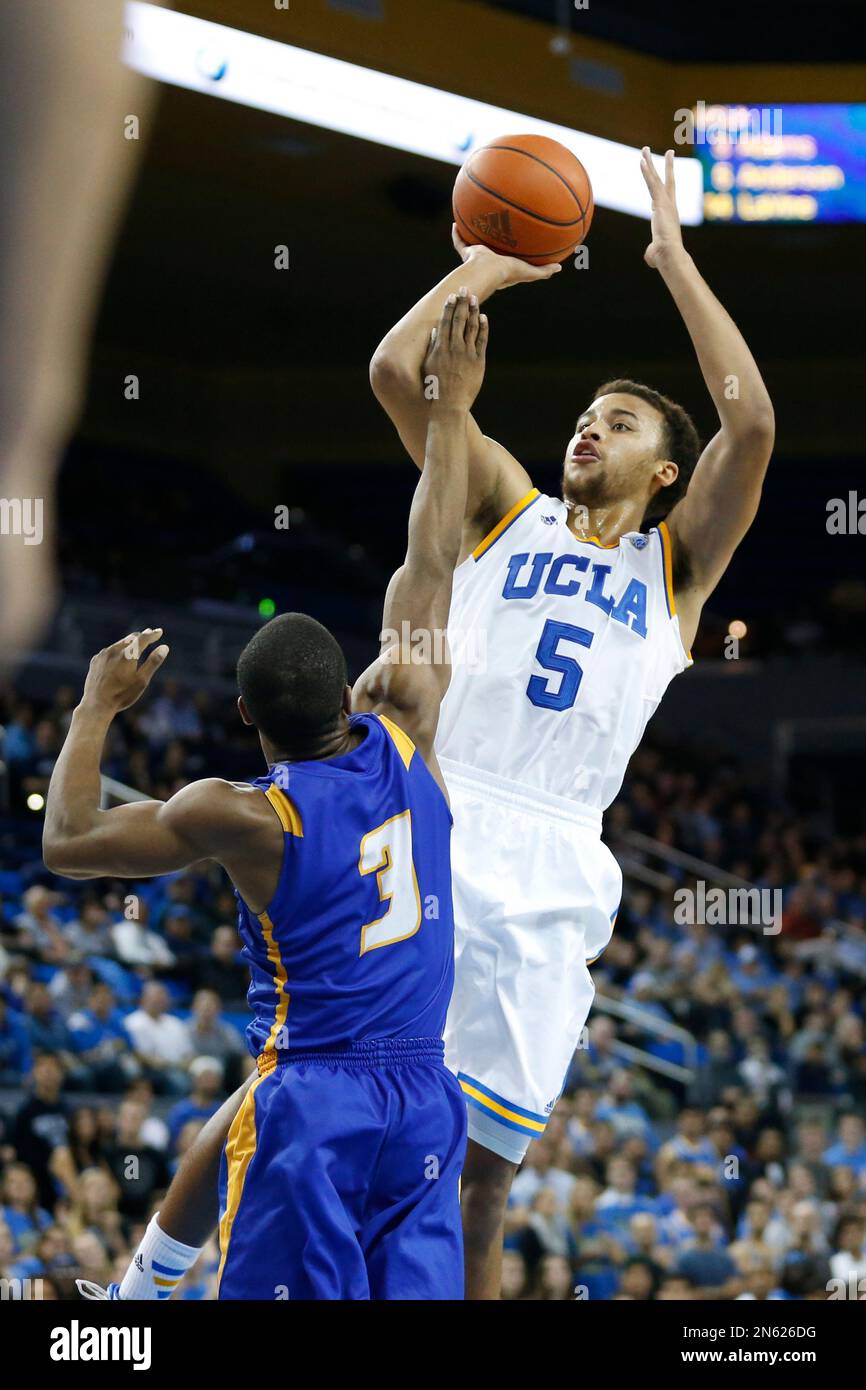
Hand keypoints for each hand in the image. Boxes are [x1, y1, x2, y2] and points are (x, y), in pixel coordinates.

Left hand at [81, 628, 169, 714]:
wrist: (96, 704)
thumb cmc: (122, 694)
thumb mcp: (142, 680)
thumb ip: (153, 662)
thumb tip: (164, 647)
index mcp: (128, 655)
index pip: (143, 638)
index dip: (152, 634)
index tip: (159, 632)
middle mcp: (114, 651)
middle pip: (131, 638)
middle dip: (141, 636)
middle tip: (149, 634)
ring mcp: (103, 655)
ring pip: (119, 643)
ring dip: (129, 643)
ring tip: (136, 644)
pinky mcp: (96, 660)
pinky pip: (109, 651)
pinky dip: (117, 650)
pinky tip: (119, 656)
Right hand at [423, 288, 488, 411]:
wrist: (449, 405)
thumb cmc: (436, 387)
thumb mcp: (429, 366)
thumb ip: (432, 347)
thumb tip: (435, 331)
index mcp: (440, 348)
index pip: (445, 322)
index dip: (449, 307)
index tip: (451, 296)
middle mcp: (454, 348)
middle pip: (459, 320)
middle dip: (461, 303)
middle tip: (464, 289)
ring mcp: (467, 354)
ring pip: (471, 327)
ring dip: (473, 310)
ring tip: (474, 298)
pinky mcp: (478, 361)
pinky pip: (482, 340)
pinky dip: (483, 327)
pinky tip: (483, 317)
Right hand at [452, 223, 561, 287]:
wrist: (489, 271)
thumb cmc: (509, 273)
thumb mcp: (530, 272)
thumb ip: (544, 271)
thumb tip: (559, 268)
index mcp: (503, 268)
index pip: (507, 262)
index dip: (508, 257)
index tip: (510, 250)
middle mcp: (489, 263)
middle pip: (489, 252)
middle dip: (490, 244)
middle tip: (492, 232)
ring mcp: (477, 258)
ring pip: (473, 246)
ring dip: (472, 236)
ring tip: (472, 222)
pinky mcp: (468, 253)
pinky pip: (459, 243)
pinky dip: (456, 234)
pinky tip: (455, 223)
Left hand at [639, 148, 685, 270]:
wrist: (670, 255)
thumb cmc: (664, 257)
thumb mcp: (656, 252)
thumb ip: (653, 252)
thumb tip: (651, 260)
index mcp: (669, 213)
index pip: (667, 193)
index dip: (667, 181)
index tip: (666, 172)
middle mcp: (669, 205)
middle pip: (667, 181)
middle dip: (668, 166)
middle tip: (670, 151)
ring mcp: (665, 203)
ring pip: (656, 178)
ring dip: (650, 163)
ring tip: (645, 149)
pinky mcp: (659, 203)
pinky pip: (651, 184)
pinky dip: (646, 172)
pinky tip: (641, 161)